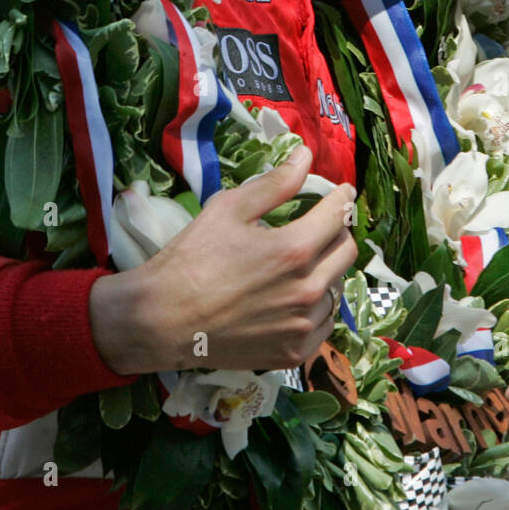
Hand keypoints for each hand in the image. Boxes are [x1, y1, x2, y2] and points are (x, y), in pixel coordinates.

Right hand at [89, 145, 357, 373]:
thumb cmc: (192, 258)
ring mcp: (302, 326)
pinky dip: (315, 307)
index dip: (342, 198)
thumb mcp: (228, 208)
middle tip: (320, 225)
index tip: (341, 192)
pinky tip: (293, 299)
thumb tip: (305, 157)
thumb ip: (275, 183)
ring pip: (336, 288)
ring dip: (325, 270)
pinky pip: (324, 324)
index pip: (338, 215)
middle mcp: (307, 290)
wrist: (161, 320)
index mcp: (294, 250)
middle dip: (337, 231)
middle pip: (347, 251)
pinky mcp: (294, 353)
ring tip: (300, 264)